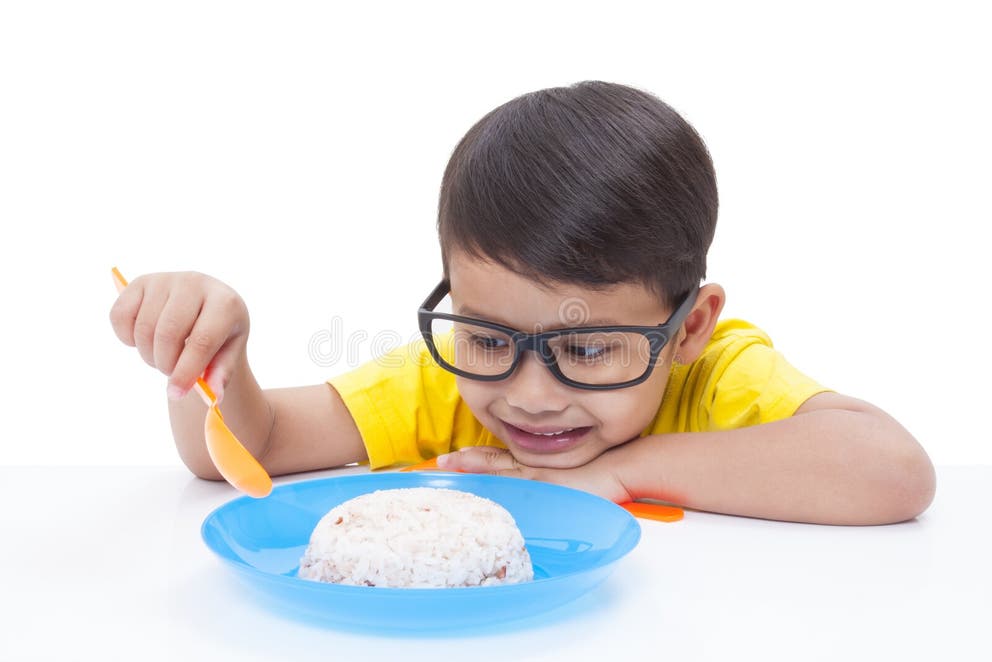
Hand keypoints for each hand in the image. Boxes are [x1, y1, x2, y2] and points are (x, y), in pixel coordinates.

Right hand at [109, 271, 249, 402]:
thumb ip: (221, 375)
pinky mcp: (140, 282)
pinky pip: (119, 316)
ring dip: (149, 354)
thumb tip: (213, 398)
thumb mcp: (229, 353)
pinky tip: (145, 339)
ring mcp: (165, 279)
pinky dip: (127, 337)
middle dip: (165, 364)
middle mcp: (195, 283)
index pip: (201, 340)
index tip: (176, 394)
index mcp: (225, 302)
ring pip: (143, 328)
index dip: (186, 371)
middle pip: (167, 334)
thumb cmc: (221, 333)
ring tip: (164, 355)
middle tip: (171, 371)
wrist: (208, 304)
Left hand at [436, 446, 633, 502]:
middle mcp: (534, 467)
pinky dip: (495, 478)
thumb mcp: (573, 477)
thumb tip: (546, 490)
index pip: (501, 460)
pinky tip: (479, 479)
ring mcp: (538, 475)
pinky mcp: (546, 482)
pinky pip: (514, 482)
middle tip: (441, 461)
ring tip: (450, 463)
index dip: (478, 458)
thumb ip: (557, 482)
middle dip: (467, 461)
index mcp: (538, 466)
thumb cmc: (605, 475)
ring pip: (498, 469)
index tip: (456, 457)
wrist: (624, 468)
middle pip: (493, 462)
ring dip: (474, 466)